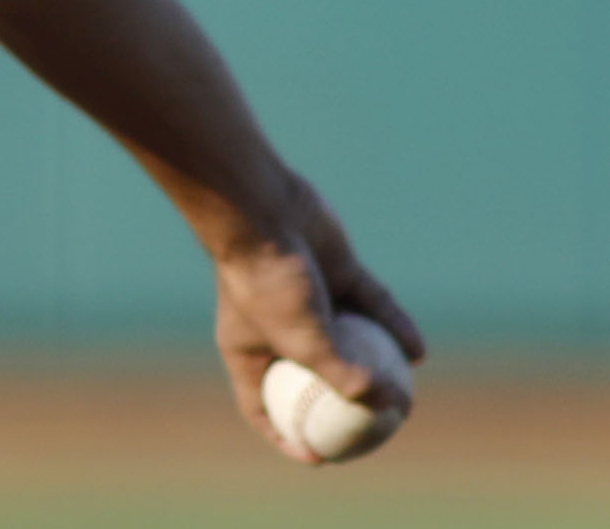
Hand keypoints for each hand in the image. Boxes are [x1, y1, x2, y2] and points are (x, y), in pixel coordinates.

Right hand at [209, 172, 425, 463]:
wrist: (263, 209)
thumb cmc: (267, 280)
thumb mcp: (303, 340)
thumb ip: (343, 376)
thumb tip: (389, 407)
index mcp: (247, 348)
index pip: (262, 404)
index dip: (286, 434)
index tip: (320, 457)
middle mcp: (278, 325)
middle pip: (312, 375)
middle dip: (343, 403)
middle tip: (377, 427)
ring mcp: (309, 297)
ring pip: (348, 339)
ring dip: (377, 364)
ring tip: (407, 394)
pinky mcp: (337, 271)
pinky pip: (371, 306)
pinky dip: (393, 327)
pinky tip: (419, 351)